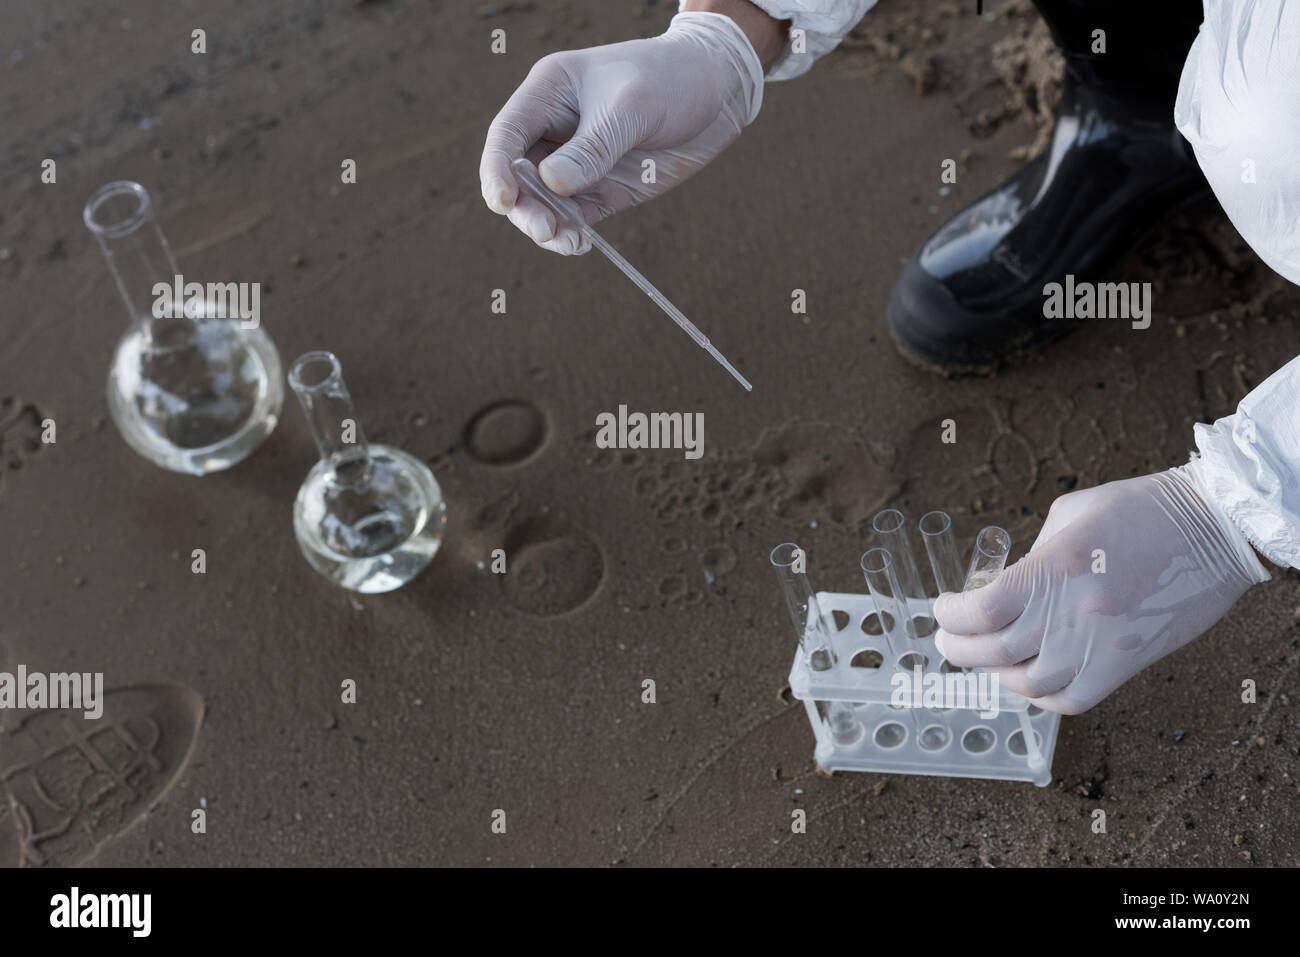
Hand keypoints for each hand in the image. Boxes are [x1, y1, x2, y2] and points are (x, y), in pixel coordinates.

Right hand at [479, 11, 763, 253]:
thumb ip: (593, 147)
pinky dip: (572, 234)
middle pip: (518, 176)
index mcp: (549, 93)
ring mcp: (578, 163)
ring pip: (544, 203)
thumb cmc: (671, 79)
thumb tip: (552, 184)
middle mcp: (555, 130)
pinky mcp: (602, 189)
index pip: (507, 135)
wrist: (719, 89)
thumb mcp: (633, 107)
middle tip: (544, 229)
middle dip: (525, 207)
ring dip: (548, 227)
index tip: (503, 201)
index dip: (496, 169)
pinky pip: (575, 217)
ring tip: (568, 242)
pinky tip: (581, 244)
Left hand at [933, 464, 1269, 713]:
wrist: (1214, 530)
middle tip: (948, 638)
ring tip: (987, 656)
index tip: (942, 609)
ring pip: (1027, 683)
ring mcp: (1102, 645)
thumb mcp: (1069, 516)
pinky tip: (1030, 676)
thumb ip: (1031, 556)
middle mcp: (1074, 613)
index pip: (981, 610)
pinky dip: (1040, 696)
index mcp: (1054, 568)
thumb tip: (1004, 586)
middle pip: (993, 651)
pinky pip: (1070, 701)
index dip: (951, 615)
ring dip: (995, 673)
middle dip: (958, 647)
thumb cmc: (1141, 510)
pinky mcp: (1127, 665)